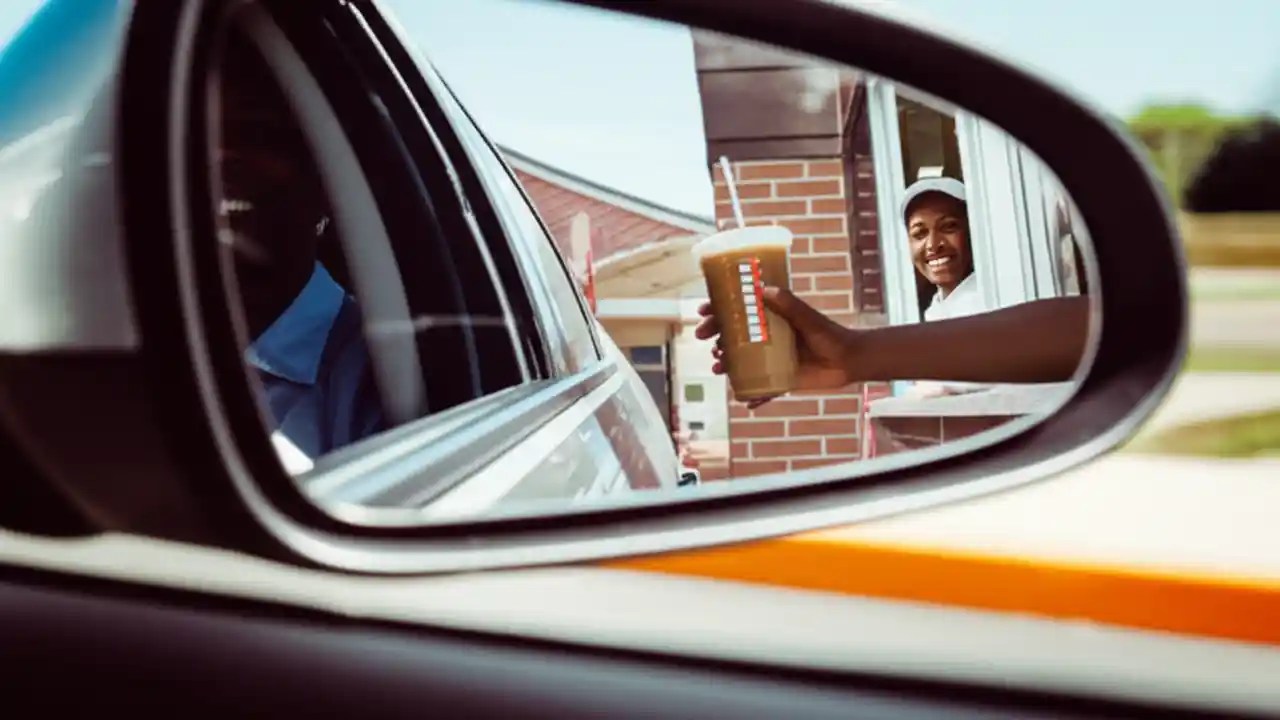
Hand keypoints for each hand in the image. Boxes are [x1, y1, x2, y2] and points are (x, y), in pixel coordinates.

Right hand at [695, 287, 856, 408]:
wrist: (850, 360)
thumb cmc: (830, 334)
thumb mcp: (808, 318)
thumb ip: (789, 305)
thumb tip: (765, 290)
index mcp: (770, 320)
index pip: (738, 312)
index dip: (718, 312)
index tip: (704, 313)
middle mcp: (766, 340)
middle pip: (732, 337)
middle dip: (714, 338)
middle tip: (705, 340)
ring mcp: (771, 361)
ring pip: (740, 363)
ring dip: (725, 365)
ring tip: (718, 366)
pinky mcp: (780, 381)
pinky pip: (761, 390)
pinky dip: (751, 396)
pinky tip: (743, 400)